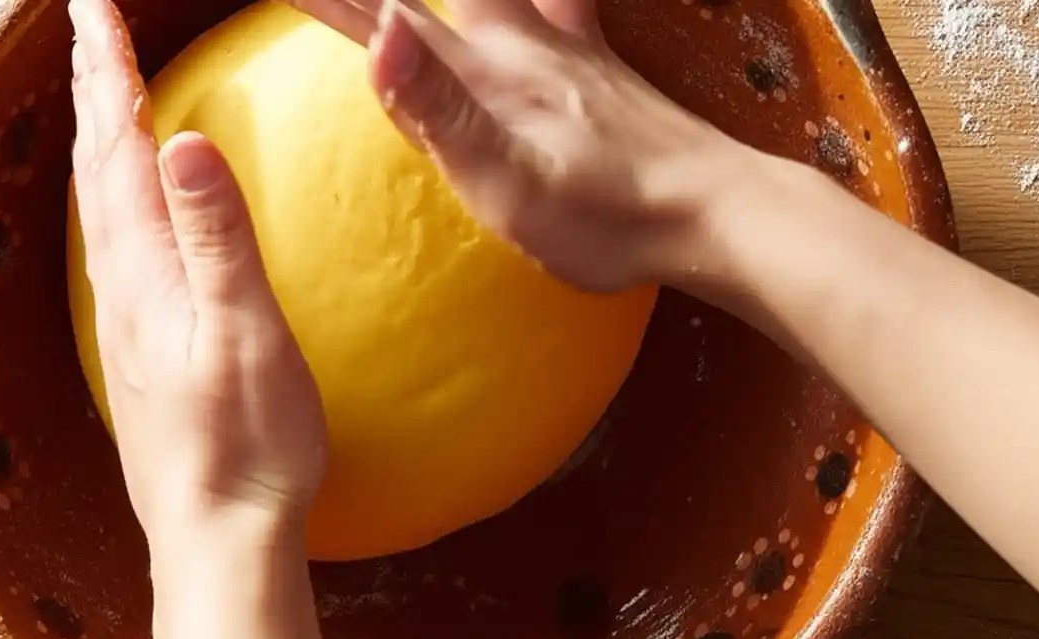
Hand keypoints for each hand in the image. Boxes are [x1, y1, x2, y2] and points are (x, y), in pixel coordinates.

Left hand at [69, 0, 326, 550]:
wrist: (217, 537)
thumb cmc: (246, 444)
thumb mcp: (244, 333)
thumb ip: (215, 236)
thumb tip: (182, 140)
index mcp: (146, 272)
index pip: (119, 148)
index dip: (109, 73)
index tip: (99, 9)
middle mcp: (123, 288)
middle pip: (97, 167)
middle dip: (93, 89)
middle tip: (92, 27)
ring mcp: (127, 321)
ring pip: (101, 205)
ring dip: (99, 138)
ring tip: (104, 94)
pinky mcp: (143, 348)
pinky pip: (117, 245)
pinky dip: (117, 195)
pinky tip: (132, 207)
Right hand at [289, 0, 761, 292]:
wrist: (710, 212)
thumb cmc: (606, 216)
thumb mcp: (506, 180)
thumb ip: (440, 107)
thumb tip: (382, 26)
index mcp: (483, 73)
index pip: (380, 18)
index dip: (328, 0)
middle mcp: (518, 43)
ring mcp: (562, 47)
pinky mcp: (598, 63)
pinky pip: (561, 3)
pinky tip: (543, 0)